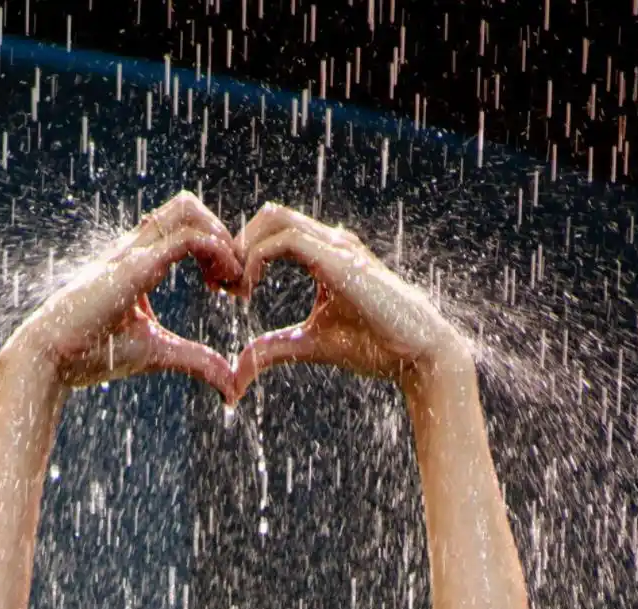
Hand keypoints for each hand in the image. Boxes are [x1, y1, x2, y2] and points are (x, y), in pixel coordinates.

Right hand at [5, 191, 241, 399]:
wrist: (51, 358)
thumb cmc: (94, 354)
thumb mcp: (158, 352)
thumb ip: (196, 361)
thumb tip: (232, 386)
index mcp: (137, 261)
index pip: (182, 226)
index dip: (214, 246)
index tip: (225, 286)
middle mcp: (135, 248)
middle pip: (187, 206)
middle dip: (221, 232)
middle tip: (233, 277)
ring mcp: (133, 252)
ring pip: (187, 209)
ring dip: (221, 238)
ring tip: (229, 279)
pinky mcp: (134, 266)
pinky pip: (185, 239)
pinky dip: (215, 252)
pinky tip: (220, 283)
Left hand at [231, 203, 471, 401]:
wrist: (417, 355)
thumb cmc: (374, 347)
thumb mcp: (310, 343)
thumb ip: (274, 346)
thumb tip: (240, 363)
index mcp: (324, 255)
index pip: (272, 232)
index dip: (241, 253)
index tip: (225, 289)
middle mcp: (330, 242)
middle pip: (269, 216)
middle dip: (236, 244)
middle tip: (220, 284)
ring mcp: (337, 246)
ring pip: (274, 218)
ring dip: (243, 248)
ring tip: (234, 286)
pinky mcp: (339, 260)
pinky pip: (286, 240)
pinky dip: (257, 258)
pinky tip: (249, 288)